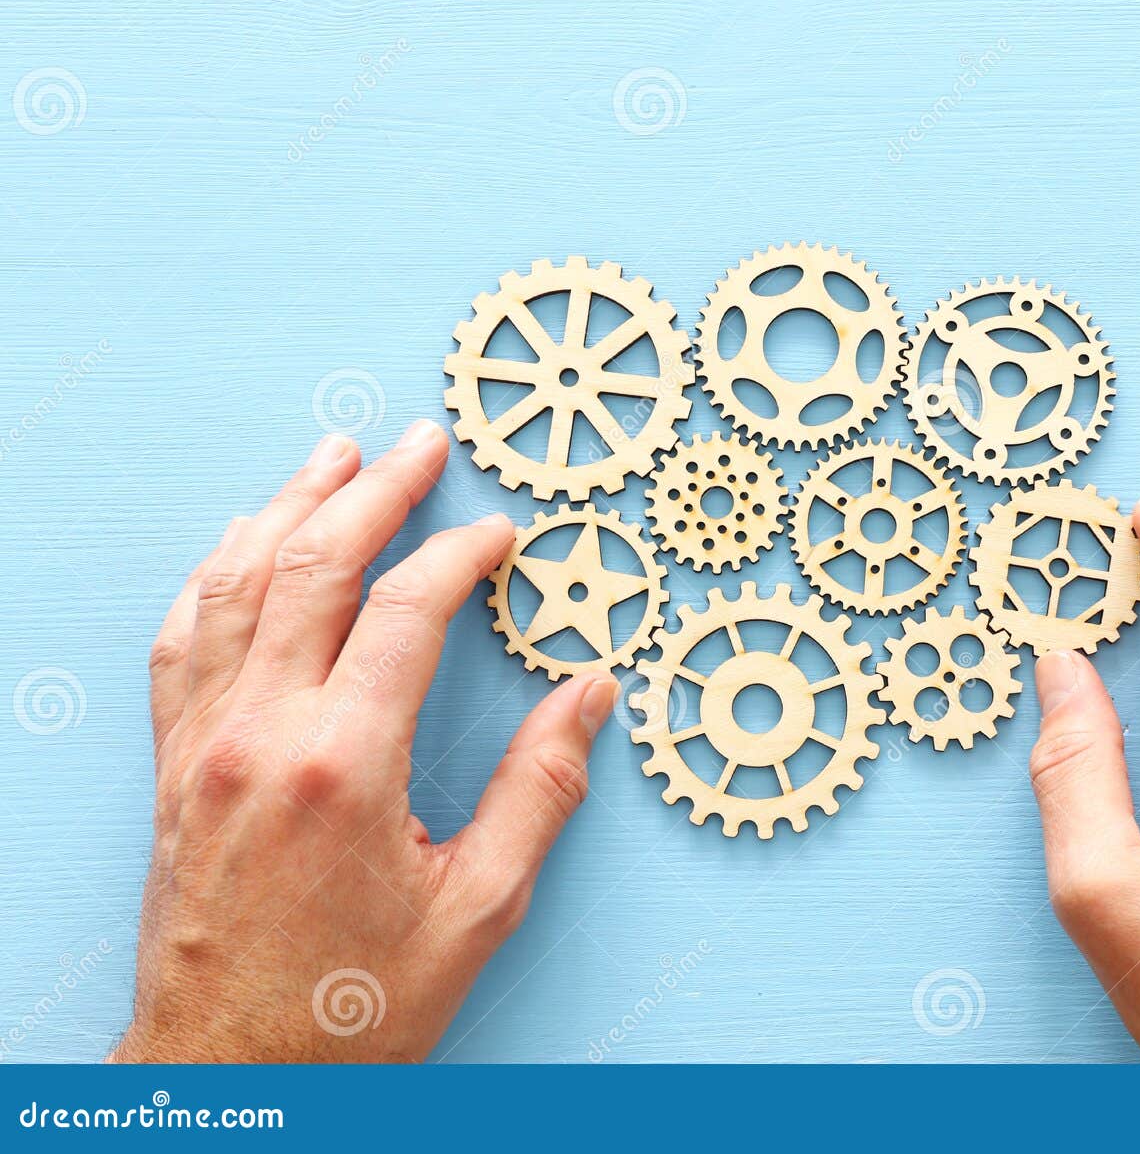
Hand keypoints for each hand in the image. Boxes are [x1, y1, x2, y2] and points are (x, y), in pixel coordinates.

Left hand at [112, 421, 615, 1062]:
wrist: (231, 1073)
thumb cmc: (352, 1006)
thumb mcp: (479, 909)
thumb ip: (541, 790)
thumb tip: (588, 698)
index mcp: (343, 765)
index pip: (406, 610)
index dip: (460, 553)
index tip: (498, 534)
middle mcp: (260, 735)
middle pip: (312, 566)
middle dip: (372, 490)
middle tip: (418, 443)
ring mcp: (204, 745)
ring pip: (234, 583)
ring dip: (285, 506)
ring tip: (330, 455)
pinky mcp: (175, 766)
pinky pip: (181, 639)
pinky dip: (213, 574)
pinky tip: (239, 544)